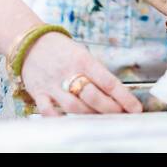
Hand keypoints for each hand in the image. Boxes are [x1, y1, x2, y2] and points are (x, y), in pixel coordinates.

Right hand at [20, 32, 141, 114]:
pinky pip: (48, 111)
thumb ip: (96, 73)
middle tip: (122, 116)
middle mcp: (68, 72)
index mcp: (83, 60)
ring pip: (73, 106)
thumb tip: (116, 94)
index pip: (108, 81)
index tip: (136, 108)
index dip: (124, 98)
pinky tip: (72, 124)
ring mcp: (52, 84)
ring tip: (103, 120)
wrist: (30, 42)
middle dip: (110, 109)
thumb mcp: (82, 54)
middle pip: (92, 96)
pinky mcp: (38, 93)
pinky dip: (60, 120)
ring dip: (90, 116)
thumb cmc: (62, 50)